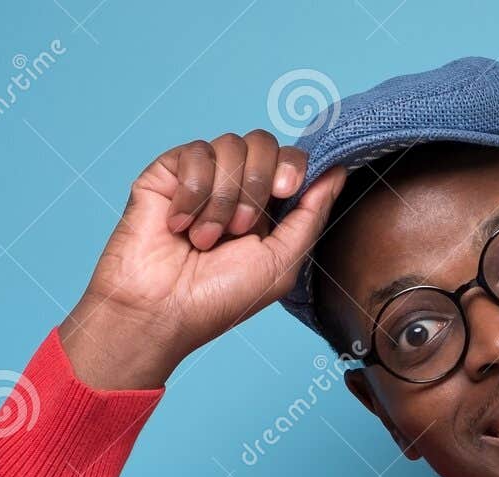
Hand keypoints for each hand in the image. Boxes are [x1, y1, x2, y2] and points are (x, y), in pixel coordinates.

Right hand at [58, 131, 346, 390]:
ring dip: (224, 198)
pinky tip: (179, 225)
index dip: (293, 166)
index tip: (286, 190)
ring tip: (205, 239)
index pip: (290, 159)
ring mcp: (200, 178)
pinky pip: (193, 152)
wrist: (159, 311)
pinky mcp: (167, 173)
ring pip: (229, 144)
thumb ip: (312, 215)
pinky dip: (192, 194)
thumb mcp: (281, 263)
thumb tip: (339, 170)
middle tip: (241, 229)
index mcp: (267, 209)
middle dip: (257, 185)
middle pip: (263, 142)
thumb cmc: (218, 298)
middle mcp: (235, 188)